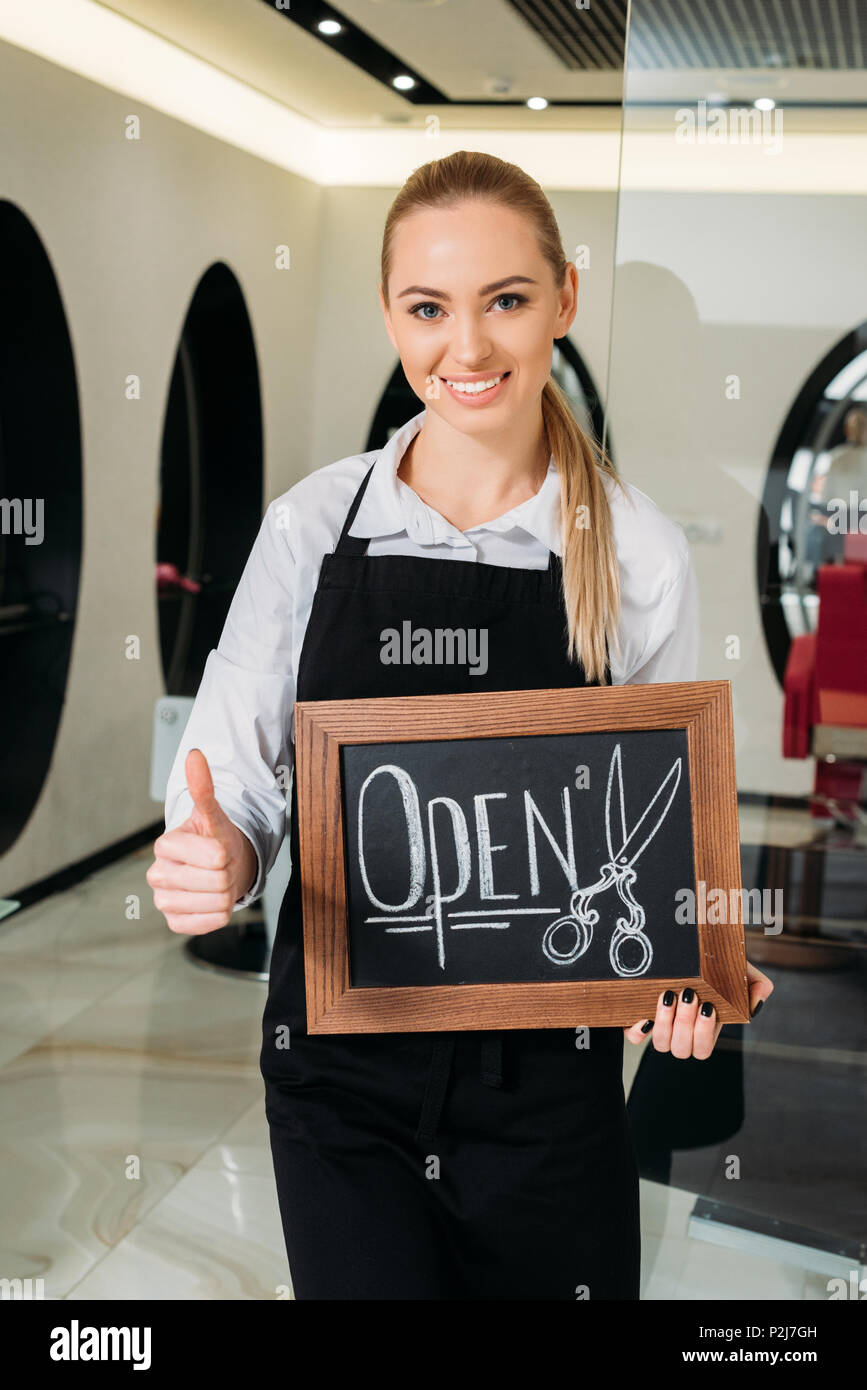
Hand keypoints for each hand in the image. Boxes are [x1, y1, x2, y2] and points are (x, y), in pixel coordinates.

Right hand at [147, 748, 257, 934]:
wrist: (217, 869)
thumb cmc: (214, 840)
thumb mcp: (213, 814)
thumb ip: (203, 787)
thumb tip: (195, 754)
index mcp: (163, 846)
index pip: (214, 855)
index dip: (225, 851)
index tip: (218, 847)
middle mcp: (156, 875)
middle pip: (217, 880)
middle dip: (228, 871)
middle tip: (220, 865)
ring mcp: (163, 902)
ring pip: (217, 901)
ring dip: (227, 892)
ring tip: (217, 880)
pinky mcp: (175, 924)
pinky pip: (213, 922)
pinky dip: (222, 913)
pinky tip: (212, 900)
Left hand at [623, 960, 773, 1059]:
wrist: (687, 942)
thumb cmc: (716, 963)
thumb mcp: (740, 969)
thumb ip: (757, 985)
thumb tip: (757, 1002)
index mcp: (706, 1027)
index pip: (703, 1048)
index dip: (705, 1034)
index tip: (709, 1006)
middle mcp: (682, 1031)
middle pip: (682, 1049)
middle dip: (685, 1024)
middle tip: (689, 995)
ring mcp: (661, 1024)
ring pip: (661, 1044)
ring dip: (665, 1023)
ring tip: (669, 994)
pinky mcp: (639, 1016)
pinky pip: (635, 1037)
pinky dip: (637, 1030)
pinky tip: (644, 1014)